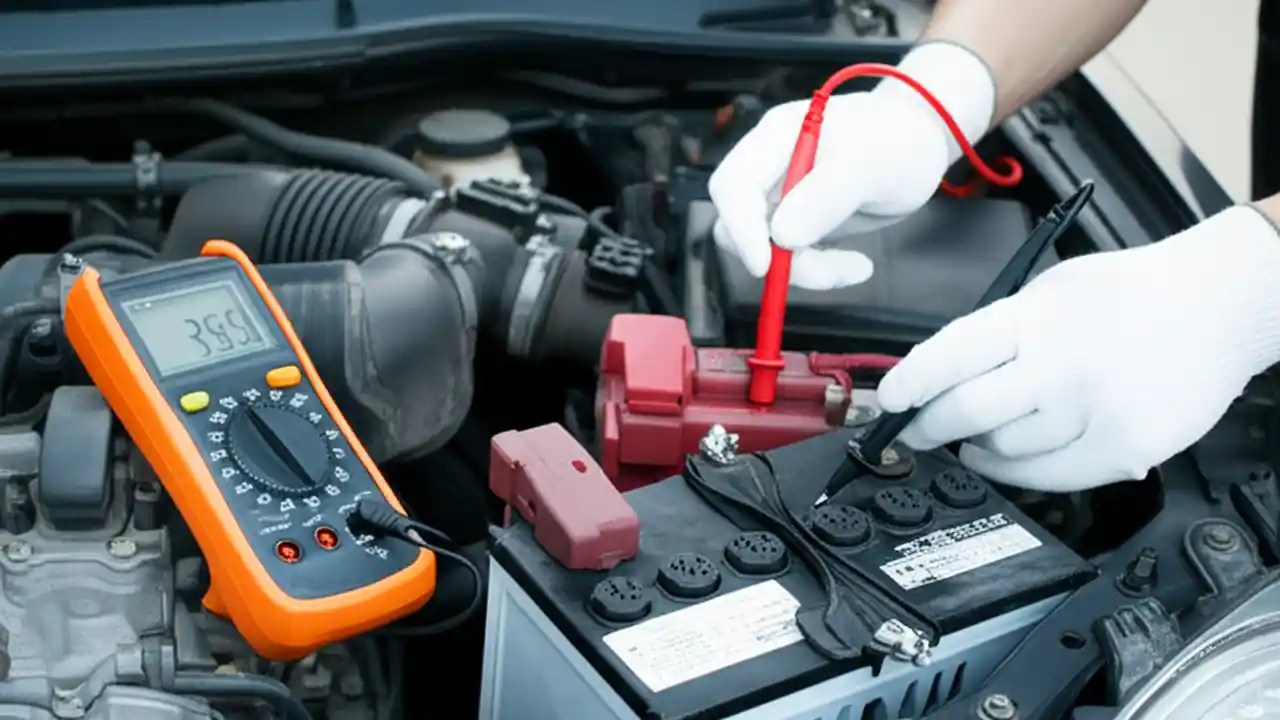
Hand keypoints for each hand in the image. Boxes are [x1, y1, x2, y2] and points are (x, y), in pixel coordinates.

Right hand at [707, 42, 994, 289]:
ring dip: (808, 269)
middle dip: (778, 257)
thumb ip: (826, 196)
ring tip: (856, 267)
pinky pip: (792, 259)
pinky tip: (856, 265)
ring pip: (766, 248)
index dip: (740, 227)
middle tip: (826, 271)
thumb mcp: (870, 163)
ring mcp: (783, 197)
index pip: (733, 184)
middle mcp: (770, 168)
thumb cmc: (897, 139)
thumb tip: (781, 236)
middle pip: (740, 223)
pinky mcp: (799, 223)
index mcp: (776, 138)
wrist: (920, 144)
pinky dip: (822, 270)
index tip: (765, 265)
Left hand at [876, 206, 1279, 491]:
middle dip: (929, 426)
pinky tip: (1013, 454)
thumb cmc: (1135, 294)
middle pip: (968, 412)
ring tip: (982, 432)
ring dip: (980, 446)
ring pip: (1003, 449)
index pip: (952, 353)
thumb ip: (1000, 330)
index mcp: (1038, 316)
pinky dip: (1019, 472)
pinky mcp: (1124, 449)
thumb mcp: (1053, 289)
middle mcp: (1063, 364)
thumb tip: (941, 370)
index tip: (889, 402)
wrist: (1222, 304)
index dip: (910, 382)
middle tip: (915, 429)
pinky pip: (1048, 477)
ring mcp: (1094, 411)